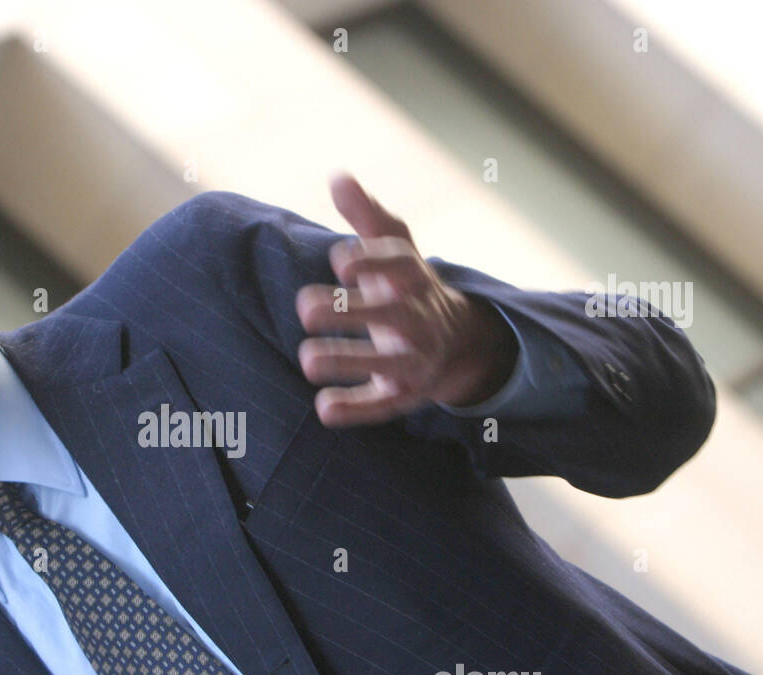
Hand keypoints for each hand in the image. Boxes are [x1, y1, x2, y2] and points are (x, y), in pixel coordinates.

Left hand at [295, 173, 516, 426]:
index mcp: (412, 279)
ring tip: (309, 359)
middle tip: (306, 307)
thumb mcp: (395, 248)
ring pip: (384, 365)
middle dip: (348, 312)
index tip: (339, 260)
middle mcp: (416, 319)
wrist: (456, 343)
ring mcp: (412, 361)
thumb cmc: (407, 286)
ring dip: (345, 361)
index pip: (399, 265)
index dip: (370, 261)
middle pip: (390, 315)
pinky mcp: (401, 396)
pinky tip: (324, 409)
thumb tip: (337, 175)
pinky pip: (380, 407)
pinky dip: (354, 411)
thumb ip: (367, 216)